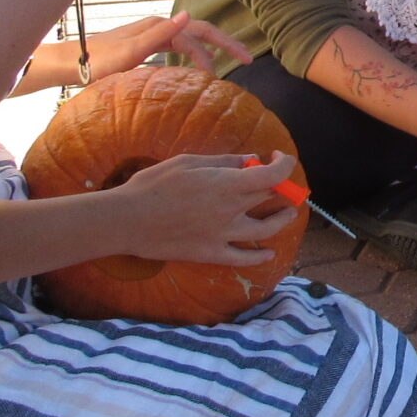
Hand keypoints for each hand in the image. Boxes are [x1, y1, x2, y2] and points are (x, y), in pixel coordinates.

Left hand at [90, 12, 250, 77]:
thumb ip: (160, 33)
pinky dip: (192, 57)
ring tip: (224, 67)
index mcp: (158, 26)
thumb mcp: (130, 51)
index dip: (221, 48)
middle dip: (224, 44)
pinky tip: (193, 70)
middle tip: (247, 59)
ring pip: (189, 41)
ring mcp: (151, 37)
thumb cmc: (97, 62)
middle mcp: (157, 28)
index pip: (199, 34)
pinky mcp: (144, 48)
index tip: (237, 66)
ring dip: (209, 51)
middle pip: (199, 33)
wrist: (70, 64)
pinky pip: (177, 50)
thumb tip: (189, 15)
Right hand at [109, 151, 299, 264]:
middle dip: (281, 187)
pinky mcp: (211, 254)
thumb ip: (223, 162)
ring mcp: (224, 235)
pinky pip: (243, 258)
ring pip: (267, 230)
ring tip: (288, 214)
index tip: (278, 158)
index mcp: (228, 184)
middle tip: (279, 182)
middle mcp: (232, 210)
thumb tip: (249, 161)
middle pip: (271, 198)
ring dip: (282, 220)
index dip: (284, 163)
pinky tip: (268, 254)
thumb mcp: (189, 162)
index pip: (274, 175)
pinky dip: (260, 257)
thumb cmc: (153, 185)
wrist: (128, 220)